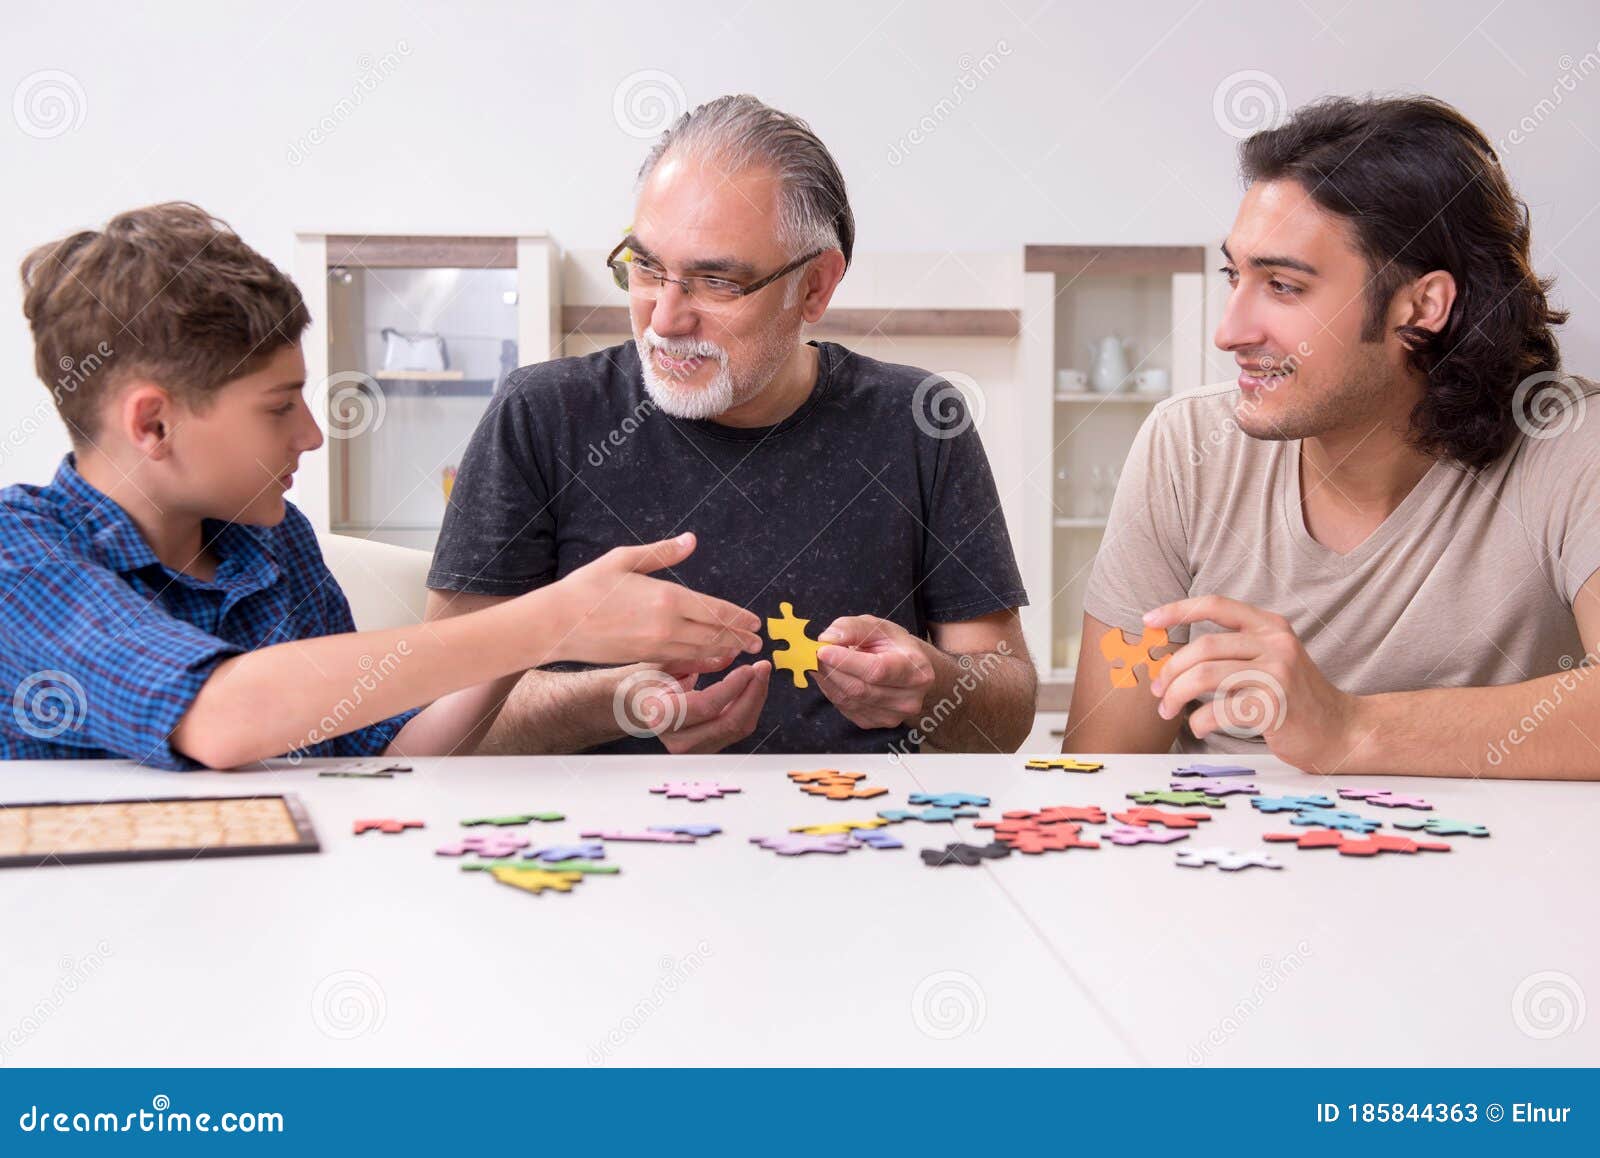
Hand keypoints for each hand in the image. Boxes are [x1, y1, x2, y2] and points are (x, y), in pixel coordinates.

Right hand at [547, 533, 761, 665]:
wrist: (557, 623)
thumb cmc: (588, 586)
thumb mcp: (624, 559)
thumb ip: (662, 552)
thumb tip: (691, 540)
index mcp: (666, 597)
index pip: (714, 609)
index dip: (739, 617)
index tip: (756, 621)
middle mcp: (667, 625)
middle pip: (714, 634)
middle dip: (739, 637)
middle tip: (759, 642)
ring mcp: (657, 646)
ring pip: (702, 651)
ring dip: (725, 650)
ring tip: (741, 650)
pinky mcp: (645, 659)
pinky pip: (684, 662)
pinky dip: (703, 661)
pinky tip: (712, 660)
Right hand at [617, 659, 771, 753]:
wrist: (633, 707)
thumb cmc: (646, 681)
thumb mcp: (665, 662)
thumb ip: (698, 658)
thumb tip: (732, 652)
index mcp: (662, 716)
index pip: (707, 706)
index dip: (734, 687)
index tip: (749, 667)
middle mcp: (678, 740)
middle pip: (729, 722)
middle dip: (753, 693)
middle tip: (763, 667)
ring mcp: (694, 749)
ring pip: (738, 728)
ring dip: (755, 699)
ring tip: (759, 674)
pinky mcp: (706, 749)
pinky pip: (736, 730)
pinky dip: (748, 707)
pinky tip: (751, 687)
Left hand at [813, 615, 937, 730]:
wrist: (911, 671)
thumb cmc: (895, 646)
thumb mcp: (879, 627)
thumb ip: (854, 628)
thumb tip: (829, 638)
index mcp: (916, 670)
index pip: (877, 670)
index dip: (846, 662)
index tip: (823, 650)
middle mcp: (908, 699)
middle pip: (859, 688)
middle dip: (831, 669)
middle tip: (813, 653)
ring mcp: (892, 715)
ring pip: (848, 699)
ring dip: (828, 680)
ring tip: (821, 662)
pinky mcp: (875, 723)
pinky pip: (845, 708)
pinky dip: (832, 691)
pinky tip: (831, 676)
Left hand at [1143, 595, 1364, 771]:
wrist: (1340, 731)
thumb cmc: (1294, 698)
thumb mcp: (1270, 659)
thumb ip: (1234, 649)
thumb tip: (1175, 656)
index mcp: (1270, 626)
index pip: (1216, 605)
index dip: (1178, 609)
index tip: (1149, 621)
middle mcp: (1275, 643)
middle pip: (1203, 646)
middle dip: (1171, 669)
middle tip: (1158, 690)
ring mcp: (1277, 673)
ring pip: (1204, 676)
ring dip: (1176, 695)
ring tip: (1168, 710)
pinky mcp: (1275, 706)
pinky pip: (1219, 710)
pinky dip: (1199, 720)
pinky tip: (1199, 726)